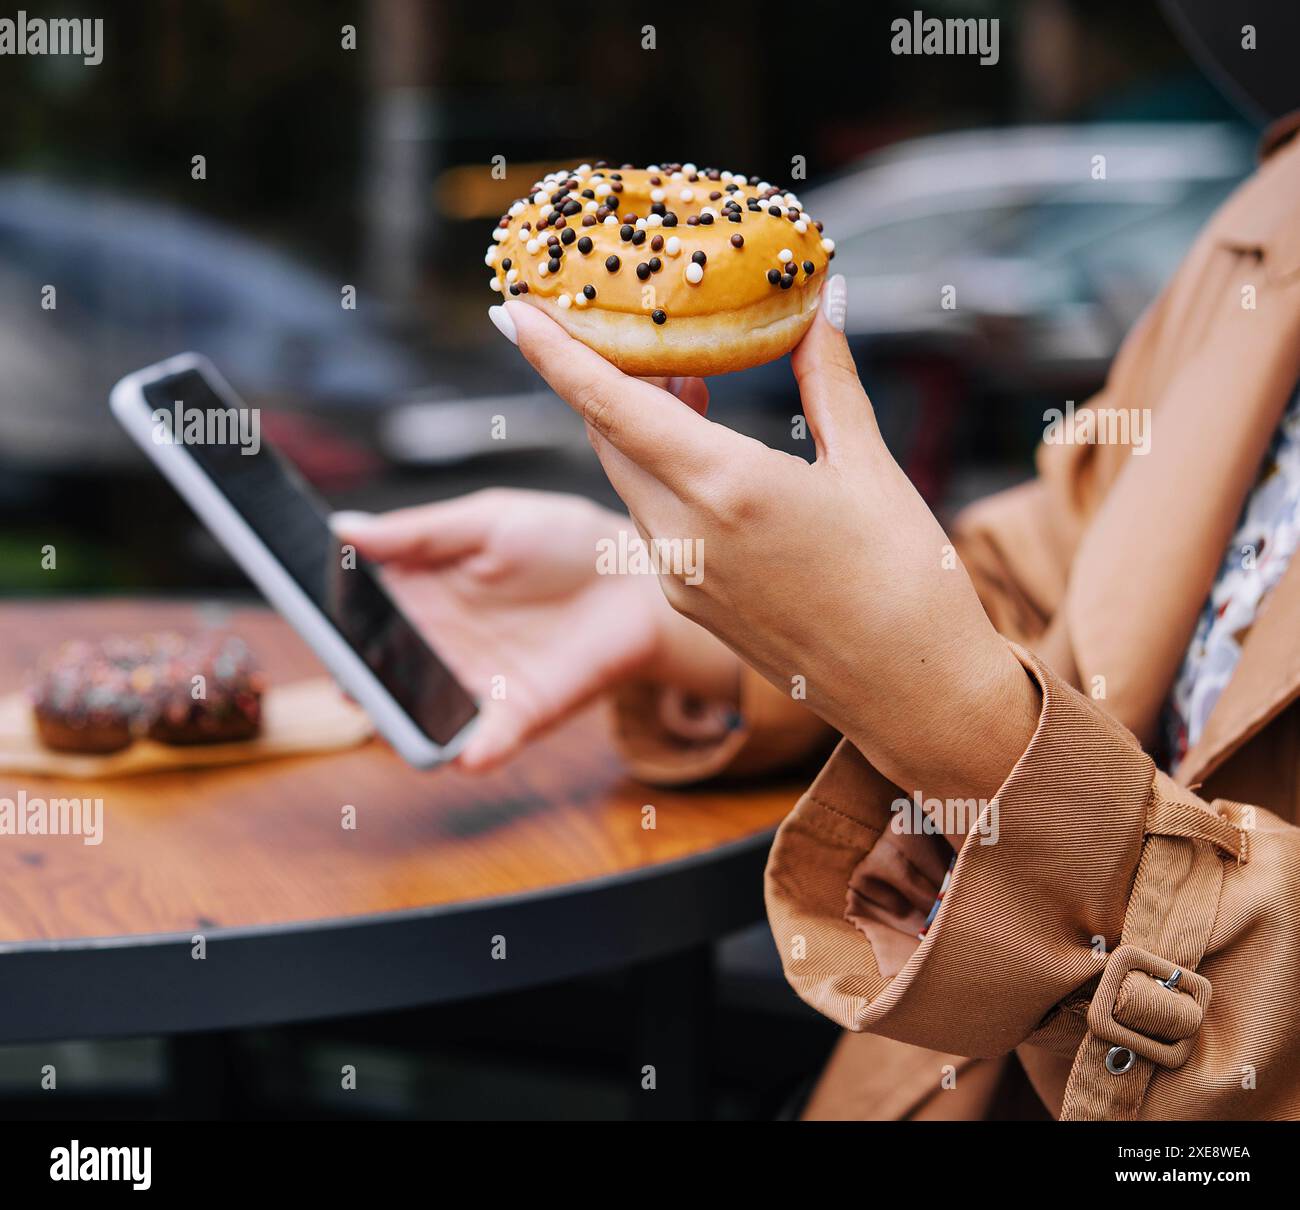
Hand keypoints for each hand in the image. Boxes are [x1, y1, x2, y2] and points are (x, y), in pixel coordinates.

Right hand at [332, 489, 739, 770]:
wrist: (634, 578)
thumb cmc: (560, 540)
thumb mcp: (487, 520)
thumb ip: (419, 533)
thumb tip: (344, 529)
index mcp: (417, 593)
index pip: (357, 616)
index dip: (332, 623)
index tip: (315, 621)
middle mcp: (434, 646)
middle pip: (378, 673)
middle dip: (358, 680)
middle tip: (346, 675)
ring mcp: (471, 685)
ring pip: (419, 716)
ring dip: (402, 724)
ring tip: (390, 718)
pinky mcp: (516, 715)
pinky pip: (484, 743)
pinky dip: (472, 753)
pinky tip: (467, 753)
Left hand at [494, 279, 1039, 824]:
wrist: (911, 697)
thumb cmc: (905, 579)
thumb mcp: (869, 466)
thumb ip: (829, 379)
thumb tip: (821, 304)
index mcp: (726, 489)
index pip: (613, 406)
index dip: (557, 355)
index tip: (515, 311)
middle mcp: (685, 535)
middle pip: (609, 438)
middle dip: (608, 378)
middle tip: (639, 328)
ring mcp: (679, 577)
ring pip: (629, 481)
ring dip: (639, 428)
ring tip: (692, 380)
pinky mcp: (689, 604)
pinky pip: (653, 522)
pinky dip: (661, 477)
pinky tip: (707, 459)